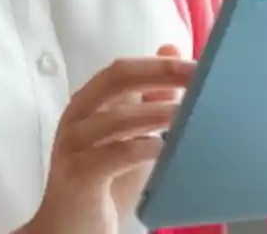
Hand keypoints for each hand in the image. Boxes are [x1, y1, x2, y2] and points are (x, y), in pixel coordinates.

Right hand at [20, 45, 191, 233]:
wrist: (68, 231)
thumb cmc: (105, 184)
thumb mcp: (133, 137)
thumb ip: (149, 99)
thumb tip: (171, 51)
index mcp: (87, 104)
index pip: (121, 69)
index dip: (159, 64)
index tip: (197, 65)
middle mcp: (75, 118)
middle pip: (116, 79)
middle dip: (160, 74)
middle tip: (197, 79)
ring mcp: (73, 146)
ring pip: (117, 117)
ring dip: (158, 113)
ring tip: (189, 115)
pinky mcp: (77, 176)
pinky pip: (115, 155)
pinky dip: (144, 148)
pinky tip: (165, 149)